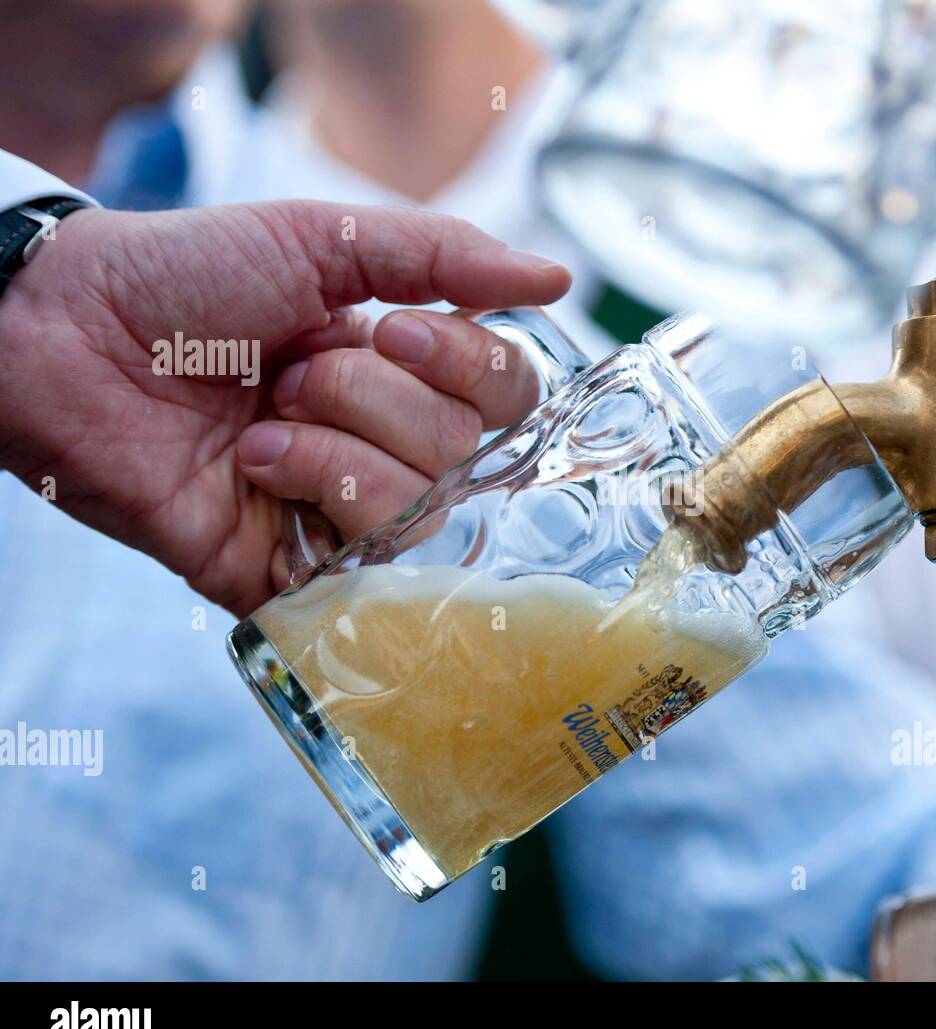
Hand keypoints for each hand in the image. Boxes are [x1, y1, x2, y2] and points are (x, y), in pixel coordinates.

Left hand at [0, 202, 569, 616]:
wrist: (66, 332)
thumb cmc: (187, 277)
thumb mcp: (322, 240)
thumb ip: (443, 257)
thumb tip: (558, 275)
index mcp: (405, 373)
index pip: (507, 397)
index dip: (469, 368)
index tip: (393, 327)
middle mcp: (385, 446)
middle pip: (466, 453)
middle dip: (375, 398)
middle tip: (292, 371)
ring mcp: (339, 513)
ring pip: (421, 509)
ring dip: (336, 446)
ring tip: (260, 422)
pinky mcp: (288, 571)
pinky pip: (359, 566)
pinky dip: (314, 496)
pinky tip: (252, 467)